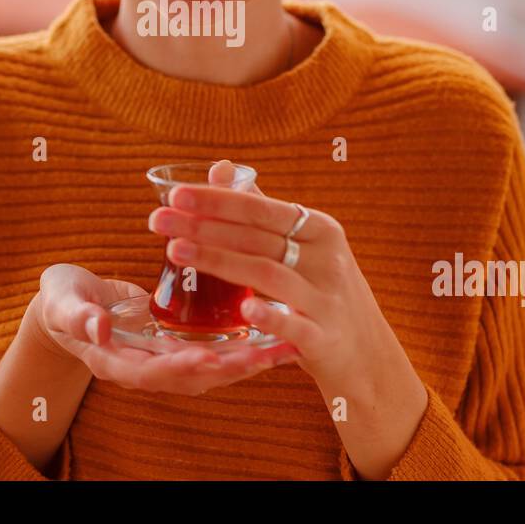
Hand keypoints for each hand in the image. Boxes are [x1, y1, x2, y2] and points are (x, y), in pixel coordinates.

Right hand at [28, 263, 299, 395]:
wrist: (69, 305)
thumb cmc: (63, 300)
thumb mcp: (63, 302)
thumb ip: (78, 316)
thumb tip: (98, 327)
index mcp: (114, 361)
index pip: (150, 372)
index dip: (179, 367)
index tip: (208, 357)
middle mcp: (143, 367)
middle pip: (191, 377)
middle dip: (229, 368)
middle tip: (265, 355)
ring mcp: (162, 359)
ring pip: (210, 368)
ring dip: (247, 361)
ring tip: (284, 347)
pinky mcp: (177, 346)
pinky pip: (214, 351)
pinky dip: (244, 346)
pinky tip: (275, 333)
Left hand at [148, 159, 402, 388]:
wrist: (367, 355)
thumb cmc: (322, 293)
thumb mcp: (303, 248)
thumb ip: (262, 211)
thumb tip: (221, 169)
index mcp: (318, 229)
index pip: (259, 208)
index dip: (215, 200)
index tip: (174, 194)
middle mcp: (326, 257)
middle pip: (256, 236)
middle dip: (202, 225)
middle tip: (157, 220)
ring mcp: (327, 298)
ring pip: (267, 273)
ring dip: (219, 260)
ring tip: (175, 251)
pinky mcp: (325, 337)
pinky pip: (294, 324)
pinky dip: (269, 315)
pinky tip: (242, 308)